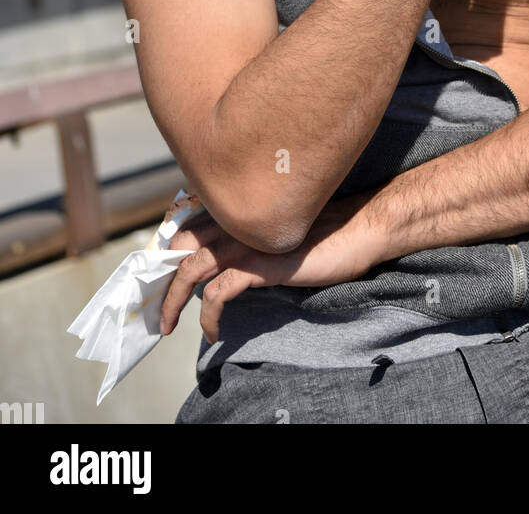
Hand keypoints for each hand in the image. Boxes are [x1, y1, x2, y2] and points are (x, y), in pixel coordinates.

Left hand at [160, 190, 382, 344]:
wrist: (356, 230)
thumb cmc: (324, 230)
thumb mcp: (277, 230)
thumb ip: (250, 234)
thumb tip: (225, 260)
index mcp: (239, 209)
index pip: (189, 225)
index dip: (170, 252)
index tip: (162, 278)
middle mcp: (236, 220)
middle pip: (180, 245)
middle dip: (163, 277)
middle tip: (159, 304)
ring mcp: (246, 241)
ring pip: (190, 269)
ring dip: (172, 301)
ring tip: (167, 325)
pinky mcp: (259, 264)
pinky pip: (217, 293)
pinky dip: (207, 317)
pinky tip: (212, 332)